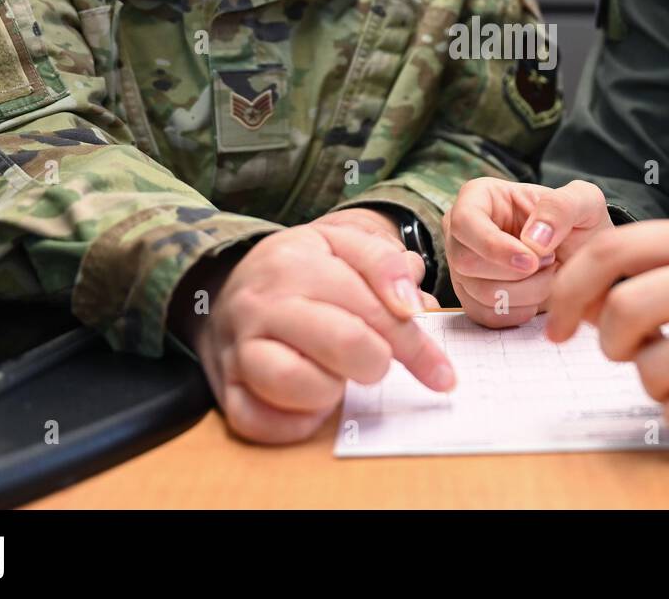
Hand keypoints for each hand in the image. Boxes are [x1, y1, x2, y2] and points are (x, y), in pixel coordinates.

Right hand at [178, 216, 453, 443]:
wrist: (227, 284)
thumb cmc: (300, 269)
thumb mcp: (341, 243)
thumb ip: (383, 263)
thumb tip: (412, 303)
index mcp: (298, 263)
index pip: (372, 308)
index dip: (416, 347)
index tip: (442, 374)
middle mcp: (265, 304)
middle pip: (341, 342)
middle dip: (375, 362)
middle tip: (377, 364)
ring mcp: (240, 347)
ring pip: (291, 381)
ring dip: (329, 391)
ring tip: (337, 380)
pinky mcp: (226, 386)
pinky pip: (253, 420)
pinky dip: (290, 424)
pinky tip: (312, 407)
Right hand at [443, 177, 612, 327]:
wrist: (582, 256)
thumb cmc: (577, 222)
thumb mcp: (583, 201)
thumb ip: (560, 208)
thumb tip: (532, 240)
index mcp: (478, 197)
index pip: (465, 222)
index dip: (494, 246)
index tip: (531, 260)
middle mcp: (462, 232)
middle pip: (467, 263)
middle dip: (517, 273)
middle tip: (550, 262)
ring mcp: (463, 268)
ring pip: (479, 293)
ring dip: (525, 292)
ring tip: (548, 274)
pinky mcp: (471, 298)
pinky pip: (485, 315)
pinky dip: (518, 311)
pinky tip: (537, 294)